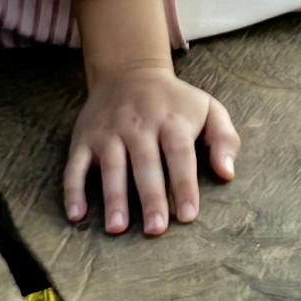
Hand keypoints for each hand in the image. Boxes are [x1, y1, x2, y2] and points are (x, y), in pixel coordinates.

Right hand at [62, 60, 237, 235]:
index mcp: (171, 119)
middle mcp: (138, 125)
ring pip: (111, 166)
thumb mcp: (209, 108)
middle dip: (150, 197)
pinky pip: (75, 166)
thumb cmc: (175, 102)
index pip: (179, 153)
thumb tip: (227, 173)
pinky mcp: (84, 139)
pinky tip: (77, 216)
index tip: (189, 216)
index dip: (184, 184)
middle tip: (156, 230)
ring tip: (117, 229)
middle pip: (145, 163)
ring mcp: (108, 132)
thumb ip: (224, 139)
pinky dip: (73, 190)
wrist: (129, 70)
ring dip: (113, 197)